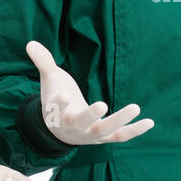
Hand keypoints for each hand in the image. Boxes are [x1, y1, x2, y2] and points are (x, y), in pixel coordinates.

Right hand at [26, 41, 153, 144]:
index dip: (58, 104)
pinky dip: (134, 131)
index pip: (56, 110)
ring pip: (104, 131)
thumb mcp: (49, 80)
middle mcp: (73, 127)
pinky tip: (150, 122)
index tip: (62, 96)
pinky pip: (120, 136)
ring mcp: (90, 135)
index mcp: (57, 114)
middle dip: (90, 116)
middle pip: (81, 124)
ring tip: (135, 107)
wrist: (60, 130)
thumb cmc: (56, 100)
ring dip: (120, 121)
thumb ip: (43, 62)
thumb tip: (30, 43)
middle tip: (102, 105)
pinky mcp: (104, 138)